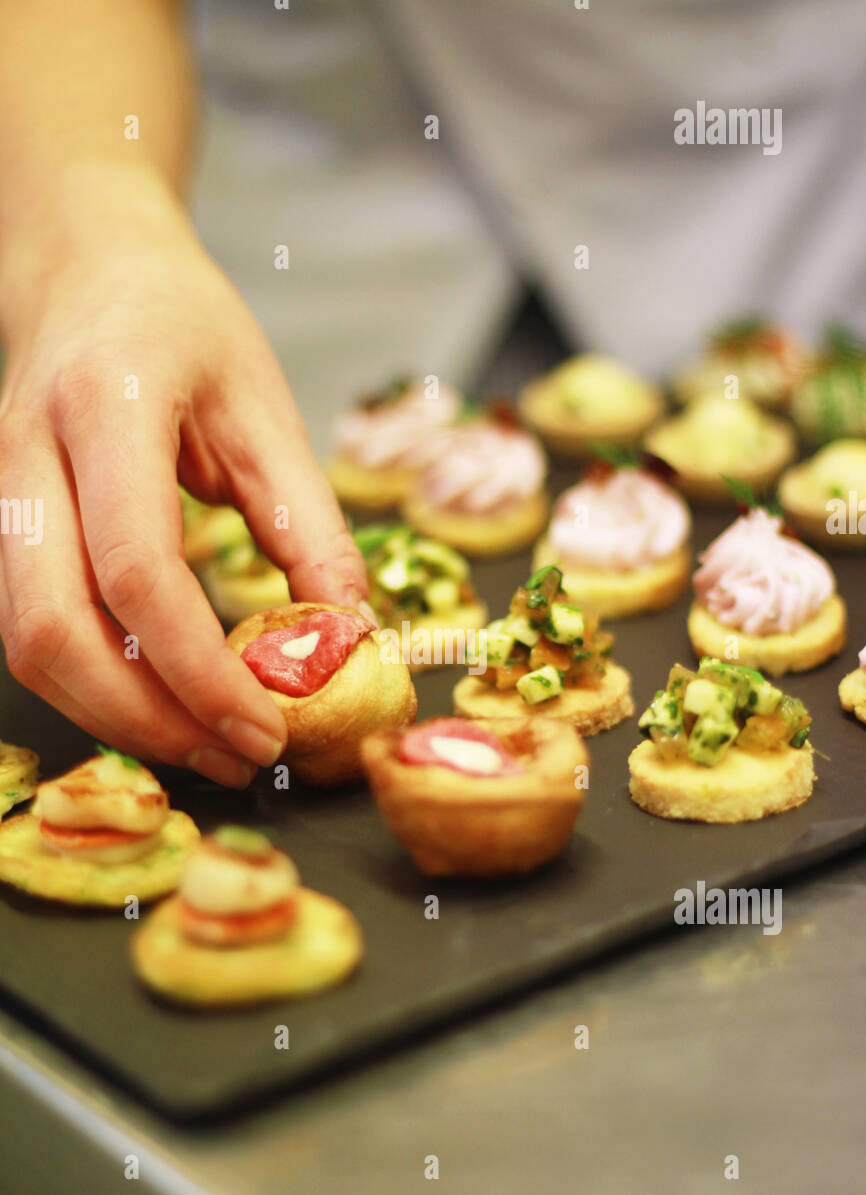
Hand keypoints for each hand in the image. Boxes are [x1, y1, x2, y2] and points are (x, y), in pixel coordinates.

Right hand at [0, 166, 367, 785]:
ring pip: (29, 643)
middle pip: (54, 630)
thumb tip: (347, 636)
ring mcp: (0, 492)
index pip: (135, 570)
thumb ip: (307, 524)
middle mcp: (28, 455)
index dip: (198, 670)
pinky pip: (34, 628)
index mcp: (105, 408)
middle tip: (239, 755)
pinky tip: (163, 703)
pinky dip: (96, 685)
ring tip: (209, 746)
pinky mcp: (4, 525)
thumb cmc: (181, 322)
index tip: (268, 725)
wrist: (86, 265)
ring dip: (116, 717)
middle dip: (147, 719)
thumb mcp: (263, 406)